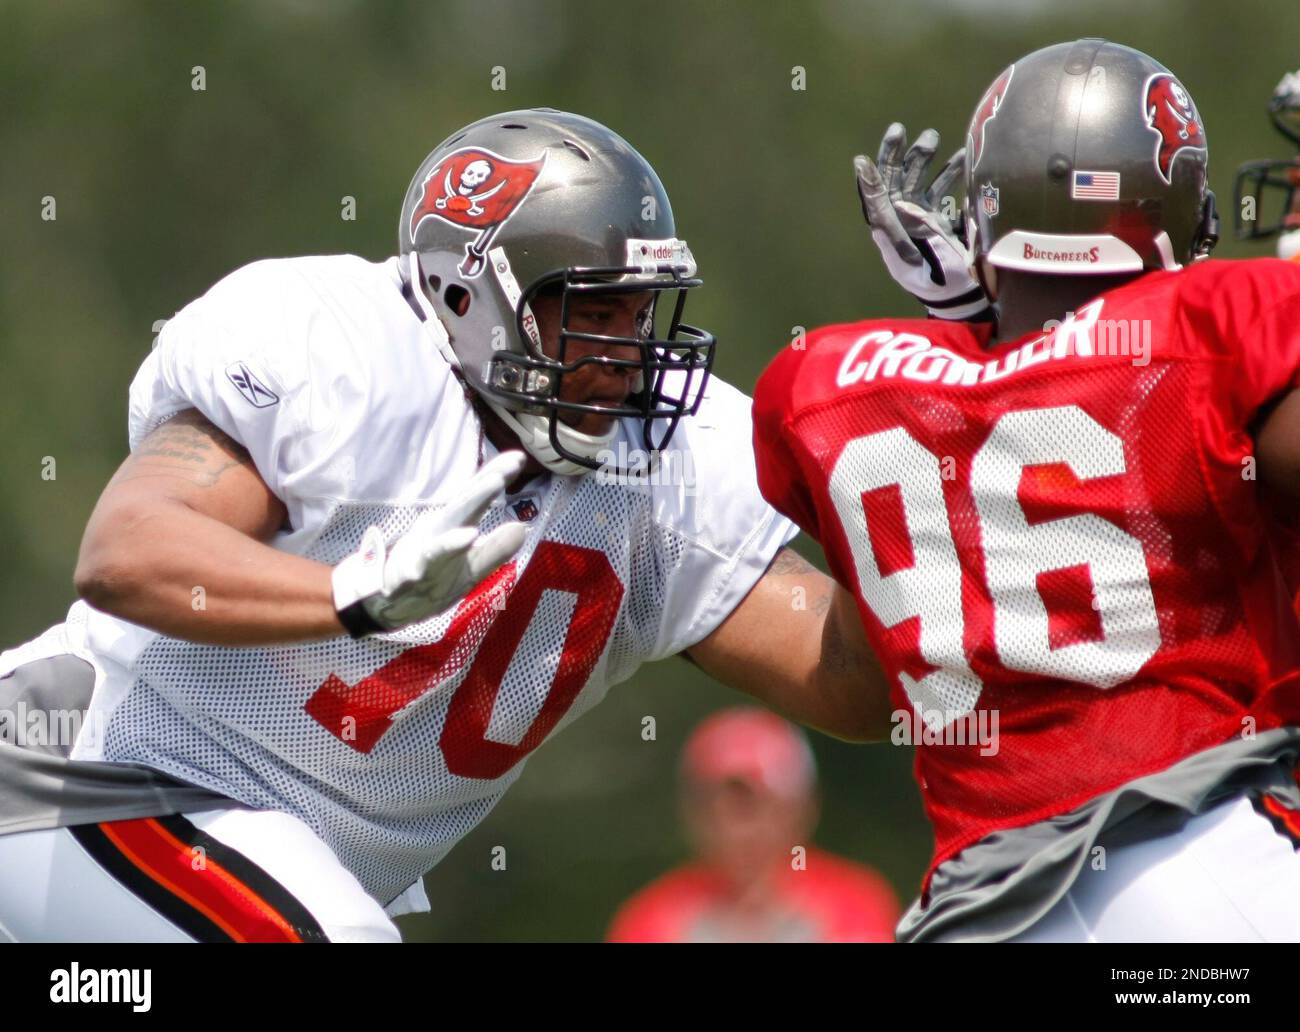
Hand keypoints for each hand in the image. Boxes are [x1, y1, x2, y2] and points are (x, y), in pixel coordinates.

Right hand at [331, 450, 528, 636]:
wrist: (384, 607)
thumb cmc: (429, 582)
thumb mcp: (469, 570)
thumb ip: (495, 549)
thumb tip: (522, 528)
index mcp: (453, 528)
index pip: (477, 499)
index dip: (496, 477)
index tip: (519, 457)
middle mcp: (440, 530)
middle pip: (468, 501)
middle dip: (489, 480)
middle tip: (514, 462)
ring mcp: (427, 546)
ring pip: (452, 519)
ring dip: (474, 500)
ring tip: (496, 482)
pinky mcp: (414, 568)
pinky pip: (434, 555)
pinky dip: (449, 544)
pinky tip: (469, 536)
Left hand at [854, 123, 991, 320]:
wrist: (959, 294)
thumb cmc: (935, 281)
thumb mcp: (914, 262)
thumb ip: (900, 231)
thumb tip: (892, 206)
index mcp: (891, 231)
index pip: (875, 200)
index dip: (868, 180)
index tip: (862, 160)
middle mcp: (901, 220)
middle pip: (893, 182)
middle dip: (895, 156)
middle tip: (898, 129)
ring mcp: (919, 215)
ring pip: (916, 179)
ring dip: (922, 157)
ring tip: (932, 137)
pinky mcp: (938, 215)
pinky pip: (940, 188)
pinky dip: (951, 171)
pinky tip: (962, 155)